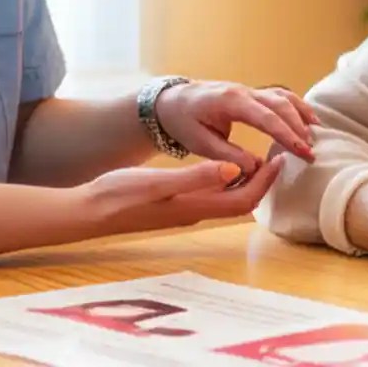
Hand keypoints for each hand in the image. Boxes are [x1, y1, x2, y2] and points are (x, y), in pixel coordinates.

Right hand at [81, 155, 285, 236]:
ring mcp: (185, 210)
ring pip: (228, 199)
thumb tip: (233, 171)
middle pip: (241, 201)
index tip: (278, 158)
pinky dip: (226, 181)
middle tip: (276, 154)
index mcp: (195, 206)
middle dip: (263, 181)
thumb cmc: (119, 195)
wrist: (89, 212)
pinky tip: (223, 166)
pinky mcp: (174, 205)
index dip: (265, 181)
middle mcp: (195, 211)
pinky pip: (212, 195)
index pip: (244, 199)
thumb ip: (195, 177)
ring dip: (247, 181)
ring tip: (258, 157)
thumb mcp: (158, 182)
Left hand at [155, 81, 316, 174]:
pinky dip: (295, 106)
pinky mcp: (250, 94)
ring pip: (283, 96)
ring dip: (301, 114)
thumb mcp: (199, 143)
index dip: (287, 135)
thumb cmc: (182, 122)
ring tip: (317, 133)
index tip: (303, 152)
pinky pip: (278, 96)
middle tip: (311, 152)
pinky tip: (307, 120)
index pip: (266, 118)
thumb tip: (256, 168)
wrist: (170, 101)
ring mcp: (248, 90)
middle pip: (280, 104)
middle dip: (298, 128)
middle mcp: (243, 91)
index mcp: (230, 101)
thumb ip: (228, 155)